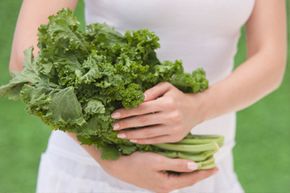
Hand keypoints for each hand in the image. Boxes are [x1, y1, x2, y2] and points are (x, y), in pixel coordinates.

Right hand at [99, 152, 216, 192]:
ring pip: (181, 177)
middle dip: (200, 172)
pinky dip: (181, 169)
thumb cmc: (136, 162)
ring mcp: (160, 184)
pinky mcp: (156, 179)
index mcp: (167, 184)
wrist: (118, 166)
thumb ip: (177, 164)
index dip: (204, 172)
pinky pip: (173, 175)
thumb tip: (195, 166)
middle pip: (187, 180)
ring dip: (191, 170)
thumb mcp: (157, 162)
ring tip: (201, 163)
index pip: (191, 179)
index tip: (216, 166)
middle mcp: (165, 187)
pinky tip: (184, 163)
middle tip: (212, 164)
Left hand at [111, 82, 205, 143]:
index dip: (127, 112)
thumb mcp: (166, 87)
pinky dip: (143, 141)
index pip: (142, 108)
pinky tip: (133, 139)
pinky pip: (155, 140)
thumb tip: (136, 99)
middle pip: (142, 122)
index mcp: (167, 103)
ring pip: (148, 133)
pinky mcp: (175, 138)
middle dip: (126, 124)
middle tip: (113, 126)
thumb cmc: (178, 96)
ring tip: (120, 135)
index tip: (115, 115)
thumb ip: (151, 91)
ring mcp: (173, 129)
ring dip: (131, 135)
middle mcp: (170, 116)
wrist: (197, 109)